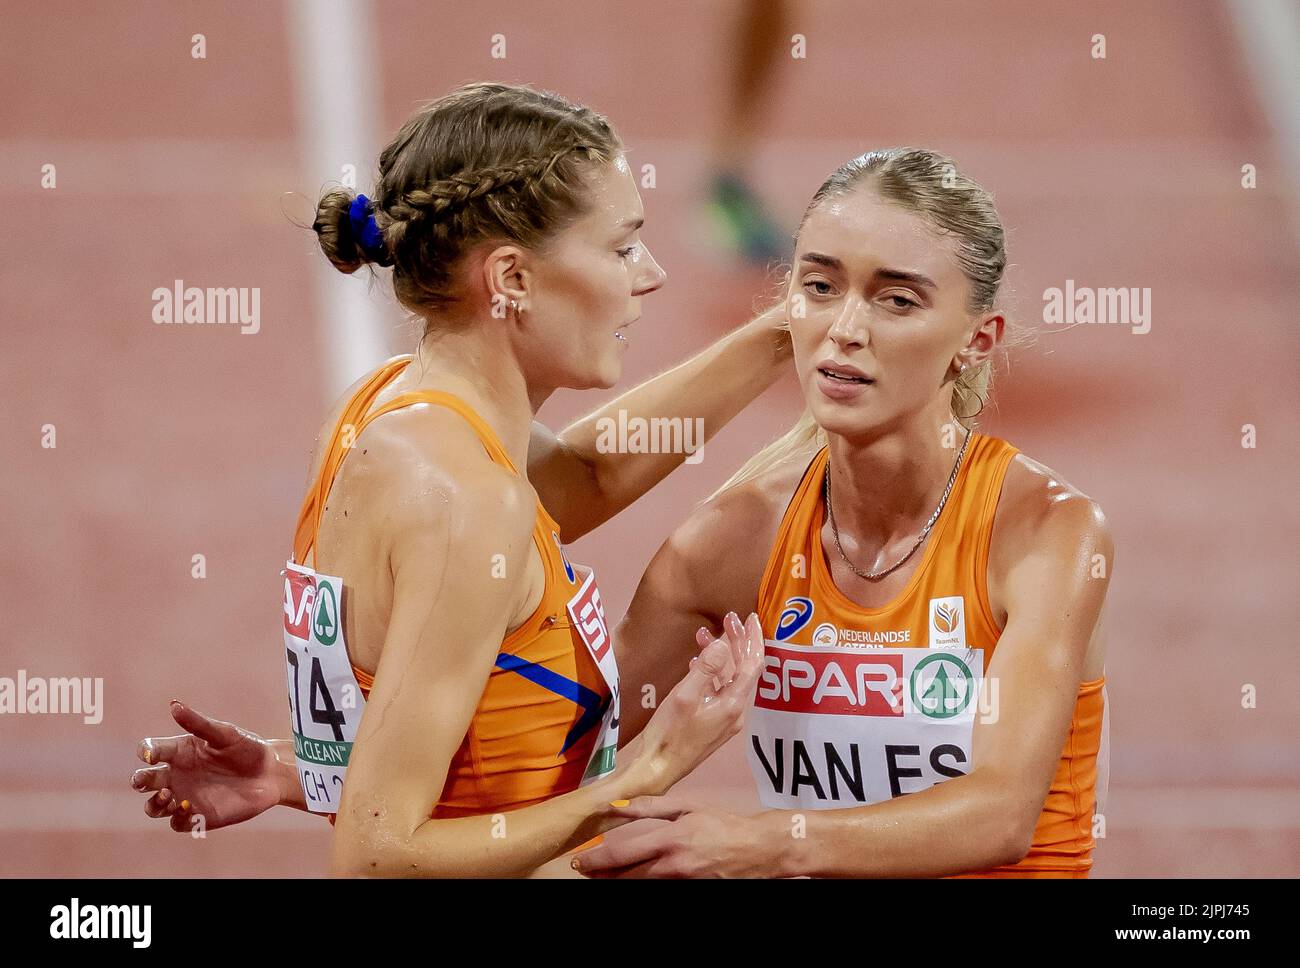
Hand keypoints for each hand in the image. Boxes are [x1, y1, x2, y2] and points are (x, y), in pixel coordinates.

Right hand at [130, 700, 288, 831]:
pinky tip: (188, 807)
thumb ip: (199, 722)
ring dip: (153, 803)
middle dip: (139, 780)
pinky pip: (176, 822)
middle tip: (146, 780)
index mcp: (179, 751)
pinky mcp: (197, 816)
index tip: (152, 754)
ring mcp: (185, 796)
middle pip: (144, 780)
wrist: (271, 773)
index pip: (150, 750)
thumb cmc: (247, 748)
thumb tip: (174, 705)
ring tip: (167, 794)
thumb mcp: (224, 733)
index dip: (146, 751)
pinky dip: (175, 817)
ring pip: (153, 806)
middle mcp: (177, 774)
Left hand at [572, 796, 766, 877]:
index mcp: (669, 840)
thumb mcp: (688, 807)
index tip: (579, 862)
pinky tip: (634, 877)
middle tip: (585, 872)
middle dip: (602, 876)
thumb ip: (652, 806)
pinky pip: (658, 889)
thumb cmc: (722, 824)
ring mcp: (681, 883)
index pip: (621, 855)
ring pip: (640, 886)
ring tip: (604, 877)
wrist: (757, 850)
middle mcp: (671, 866)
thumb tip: (619, 804)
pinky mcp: (689, 890)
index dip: (596, 861)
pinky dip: (643, 884)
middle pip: (626, 877)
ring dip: (619, 881)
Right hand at [623, 612, 764, 795]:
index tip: (749, 617)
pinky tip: (697, 663)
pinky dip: (713, 673)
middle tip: (727, 618)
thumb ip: (706, 668)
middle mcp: (736, 712)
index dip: (752, 639)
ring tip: (702, 636)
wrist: (659, 771)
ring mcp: (726, 720)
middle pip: (745, 670)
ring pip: (731, 679)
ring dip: (721, 656)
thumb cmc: (669, 735)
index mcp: (733, 704)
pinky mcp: (714, 725)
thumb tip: (723, 642)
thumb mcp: (684, 696)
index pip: (753, 664)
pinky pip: (721, 691)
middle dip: (737, 642)